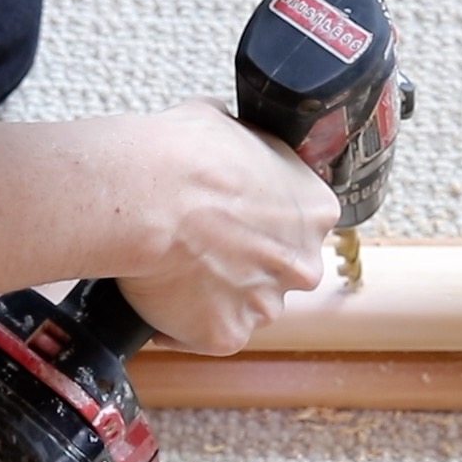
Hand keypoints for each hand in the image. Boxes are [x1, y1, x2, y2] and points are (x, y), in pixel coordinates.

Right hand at [115, 99, 339, 354]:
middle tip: (202, 244)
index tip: (233, 216)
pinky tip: (158, 294)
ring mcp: (266, 306)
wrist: (146, 197)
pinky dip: (182, 323)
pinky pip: (204, 335)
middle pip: (277, 272)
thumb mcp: (224, 125)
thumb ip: (243, 148)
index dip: (262, 219)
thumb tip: (227, 143)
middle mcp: (302, 265)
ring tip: (173, 268)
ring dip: (216, 294)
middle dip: (244, 262)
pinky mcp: (226, 336)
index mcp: (316, 210)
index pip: (300, 223)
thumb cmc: (182, 156)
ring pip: (244, 306)